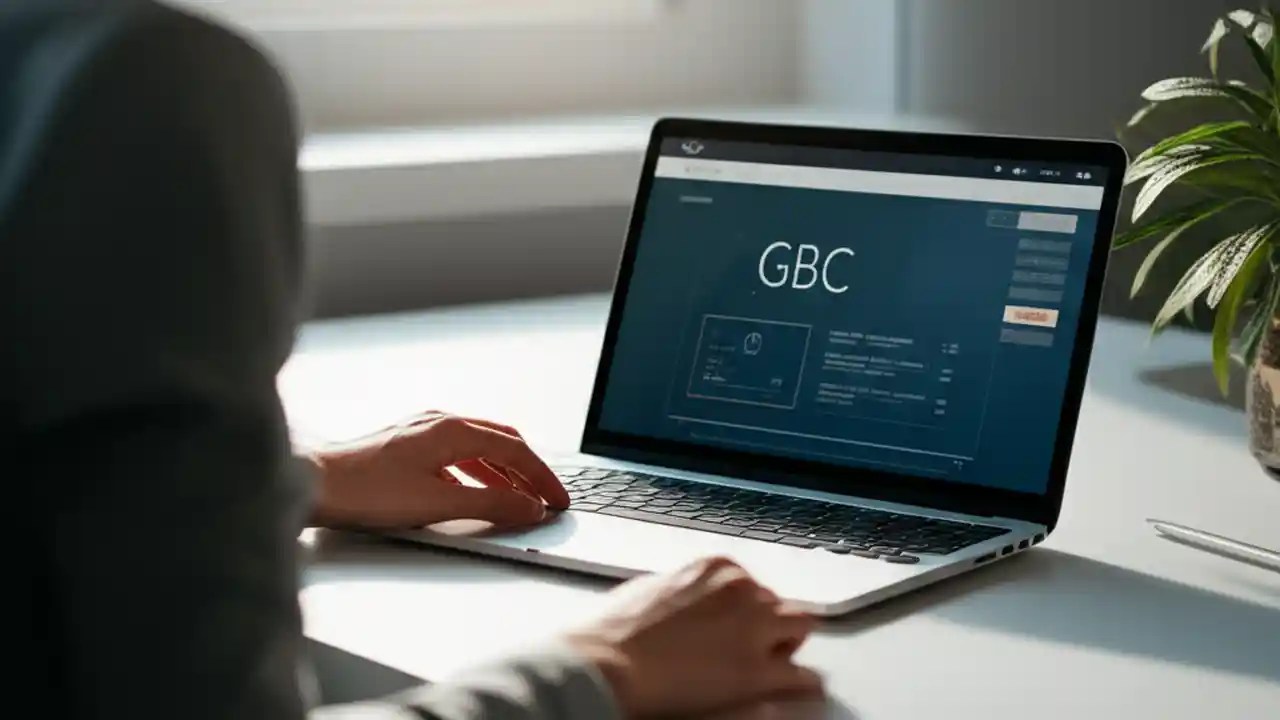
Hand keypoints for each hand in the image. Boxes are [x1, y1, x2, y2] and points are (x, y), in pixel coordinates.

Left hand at [304, 411, 569, 528]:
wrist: (312, 484)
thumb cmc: (365, 491)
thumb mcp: (437, 503)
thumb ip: (489, 505)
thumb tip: (529, 508)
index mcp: (451, 429)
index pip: (514, 450)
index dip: (541, 478)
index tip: (558, 501)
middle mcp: (439, 422)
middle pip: (501, 442)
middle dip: (529, 471)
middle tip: (548, 497)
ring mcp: (421, 431)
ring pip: (479, 448)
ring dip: (505, 474)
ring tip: (521, 499)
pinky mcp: (407, 445)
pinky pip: (458, 455)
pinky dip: (479, 474)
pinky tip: (478, 493)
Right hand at [565, 556, 822, 718]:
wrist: (606, 667)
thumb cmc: (613, 632)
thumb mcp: (650, 587)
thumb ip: (683, 589)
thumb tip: (690, 599)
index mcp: (717, 568)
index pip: (752, 584)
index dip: (744, 610)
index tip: (735, 626)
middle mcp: (743, 591)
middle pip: (780, 603)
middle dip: (771, 625)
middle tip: (755, 648)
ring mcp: (755, 630)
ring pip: (801, 628)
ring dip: (785, 647)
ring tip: (772, 668)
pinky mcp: (760, 673)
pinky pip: (804, 677)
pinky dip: (798, 685)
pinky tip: (788, 692)